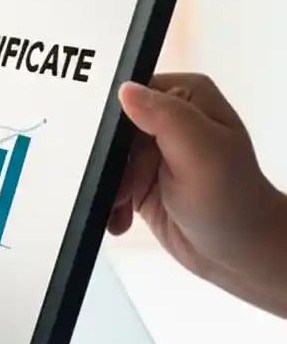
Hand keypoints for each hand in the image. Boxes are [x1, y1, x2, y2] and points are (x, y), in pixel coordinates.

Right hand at [113, 74, 286, 315]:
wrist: (237, 252)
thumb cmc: (229, 201)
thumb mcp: (202, 153)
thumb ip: (166, 117)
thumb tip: (125, 90)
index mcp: (187, 98)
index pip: (134, 92)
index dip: (115, 117)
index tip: (111, 147)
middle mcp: (168, 120)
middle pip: (113, 129)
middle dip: (109, 162)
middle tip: (120, 188)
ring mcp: (152, 152)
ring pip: (106, 160)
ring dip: (108, 187)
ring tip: (120, 208)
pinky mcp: (139, 181)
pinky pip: (108, 185)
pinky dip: (109, 204)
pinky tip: (121, 220)